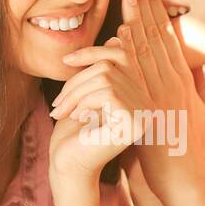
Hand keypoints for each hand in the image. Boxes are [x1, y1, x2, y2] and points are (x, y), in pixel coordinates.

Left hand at [47, 33, 153, 182]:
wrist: (69, 167)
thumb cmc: (74, 134)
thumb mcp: (87, 95)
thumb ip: (101, 71)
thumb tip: (118, 38)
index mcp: (138, 93)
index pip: (123, 55)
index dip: (93, 51)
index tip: (67, 60)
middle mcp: (147, 101)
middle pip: (111, 64)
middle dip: (77, 78)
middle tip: (57, 103)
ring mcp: (144, 112)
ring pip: (106, 76)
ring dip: (75, 91)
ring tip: (61, 111)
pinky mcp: (134, 121)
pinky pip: (107, 92)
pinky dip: (83, 100)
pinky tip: (74, 117)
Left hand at [61, 0, 204, 201]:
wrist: (183, 181)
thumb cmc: (189, 151)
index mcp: (184, 80)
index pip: (169, 35)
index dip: (158, 8)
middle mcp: (175, 81)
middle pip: (159, 32)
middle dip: (149, 0)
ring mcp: (162, 93)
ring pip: (146, 47)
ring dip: (135, 18)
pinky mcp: (147, 107)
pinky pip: (131, 76)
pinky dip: (120, 57)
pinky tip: (114, 38)